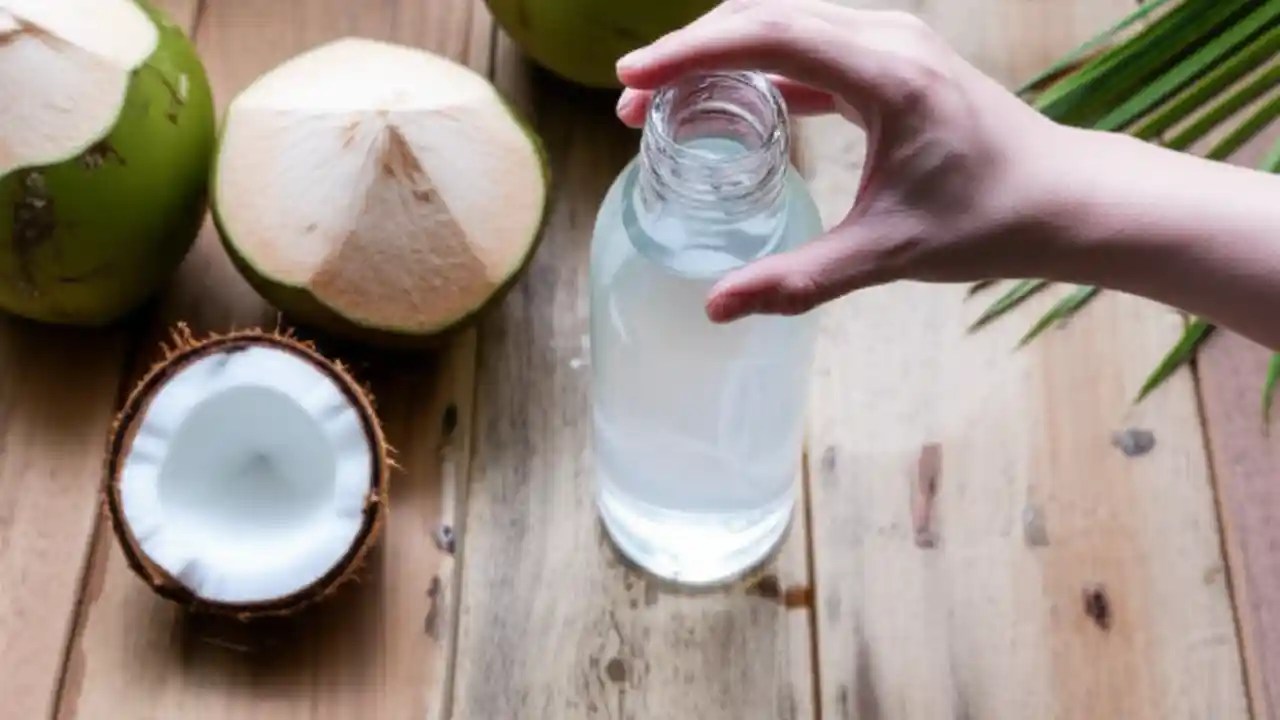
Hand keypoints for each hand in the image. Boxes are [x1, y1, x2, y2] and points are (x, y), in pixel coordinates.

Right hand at [615, 0, 1065, 322]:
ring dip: (719, 55)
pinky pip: (808, 47)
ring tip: (663, 103)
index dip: (689, 53)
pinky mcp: (892, 60)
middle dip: (689, 53)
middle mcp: (887, 37)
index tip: (629, 79)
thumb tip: (717, 308)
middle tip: (632, 102)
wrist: (1066, 199)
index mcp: (886, 72)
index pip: (766, 37)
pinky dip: (757, 68)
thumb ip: (799, 280)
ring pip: (782, 24)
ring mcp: (892, 42)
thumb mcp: (889, 254)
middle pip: (763, 15)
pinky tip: (728, 107)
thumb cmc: (991, 219)